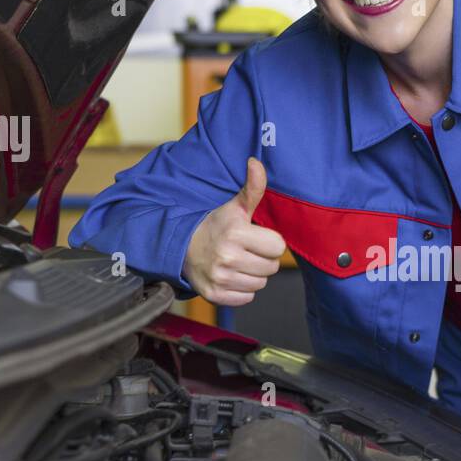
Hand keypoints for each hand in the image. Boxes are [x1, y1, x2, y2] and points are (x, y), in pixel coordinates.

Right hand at [182, 157, 285, 305]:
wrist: (182, 248)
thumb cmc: (215, 226)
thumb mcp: (234, 207)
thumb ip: (252, 188)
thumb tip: (256, 163)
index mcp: (235, 233)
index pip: (278, 246)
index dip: (270, 242)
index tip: (256, 238)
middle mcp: (227, 257)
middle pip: (271, 267)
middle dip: (263, 259)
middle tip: (246, 251)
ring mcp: (220, 278)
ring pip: (260, 284)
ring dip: (253, 275)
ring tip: (238, 262)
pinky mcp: (215, 295)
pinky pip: (247, 297)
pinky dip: (242, 289)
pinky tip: (231, 275)